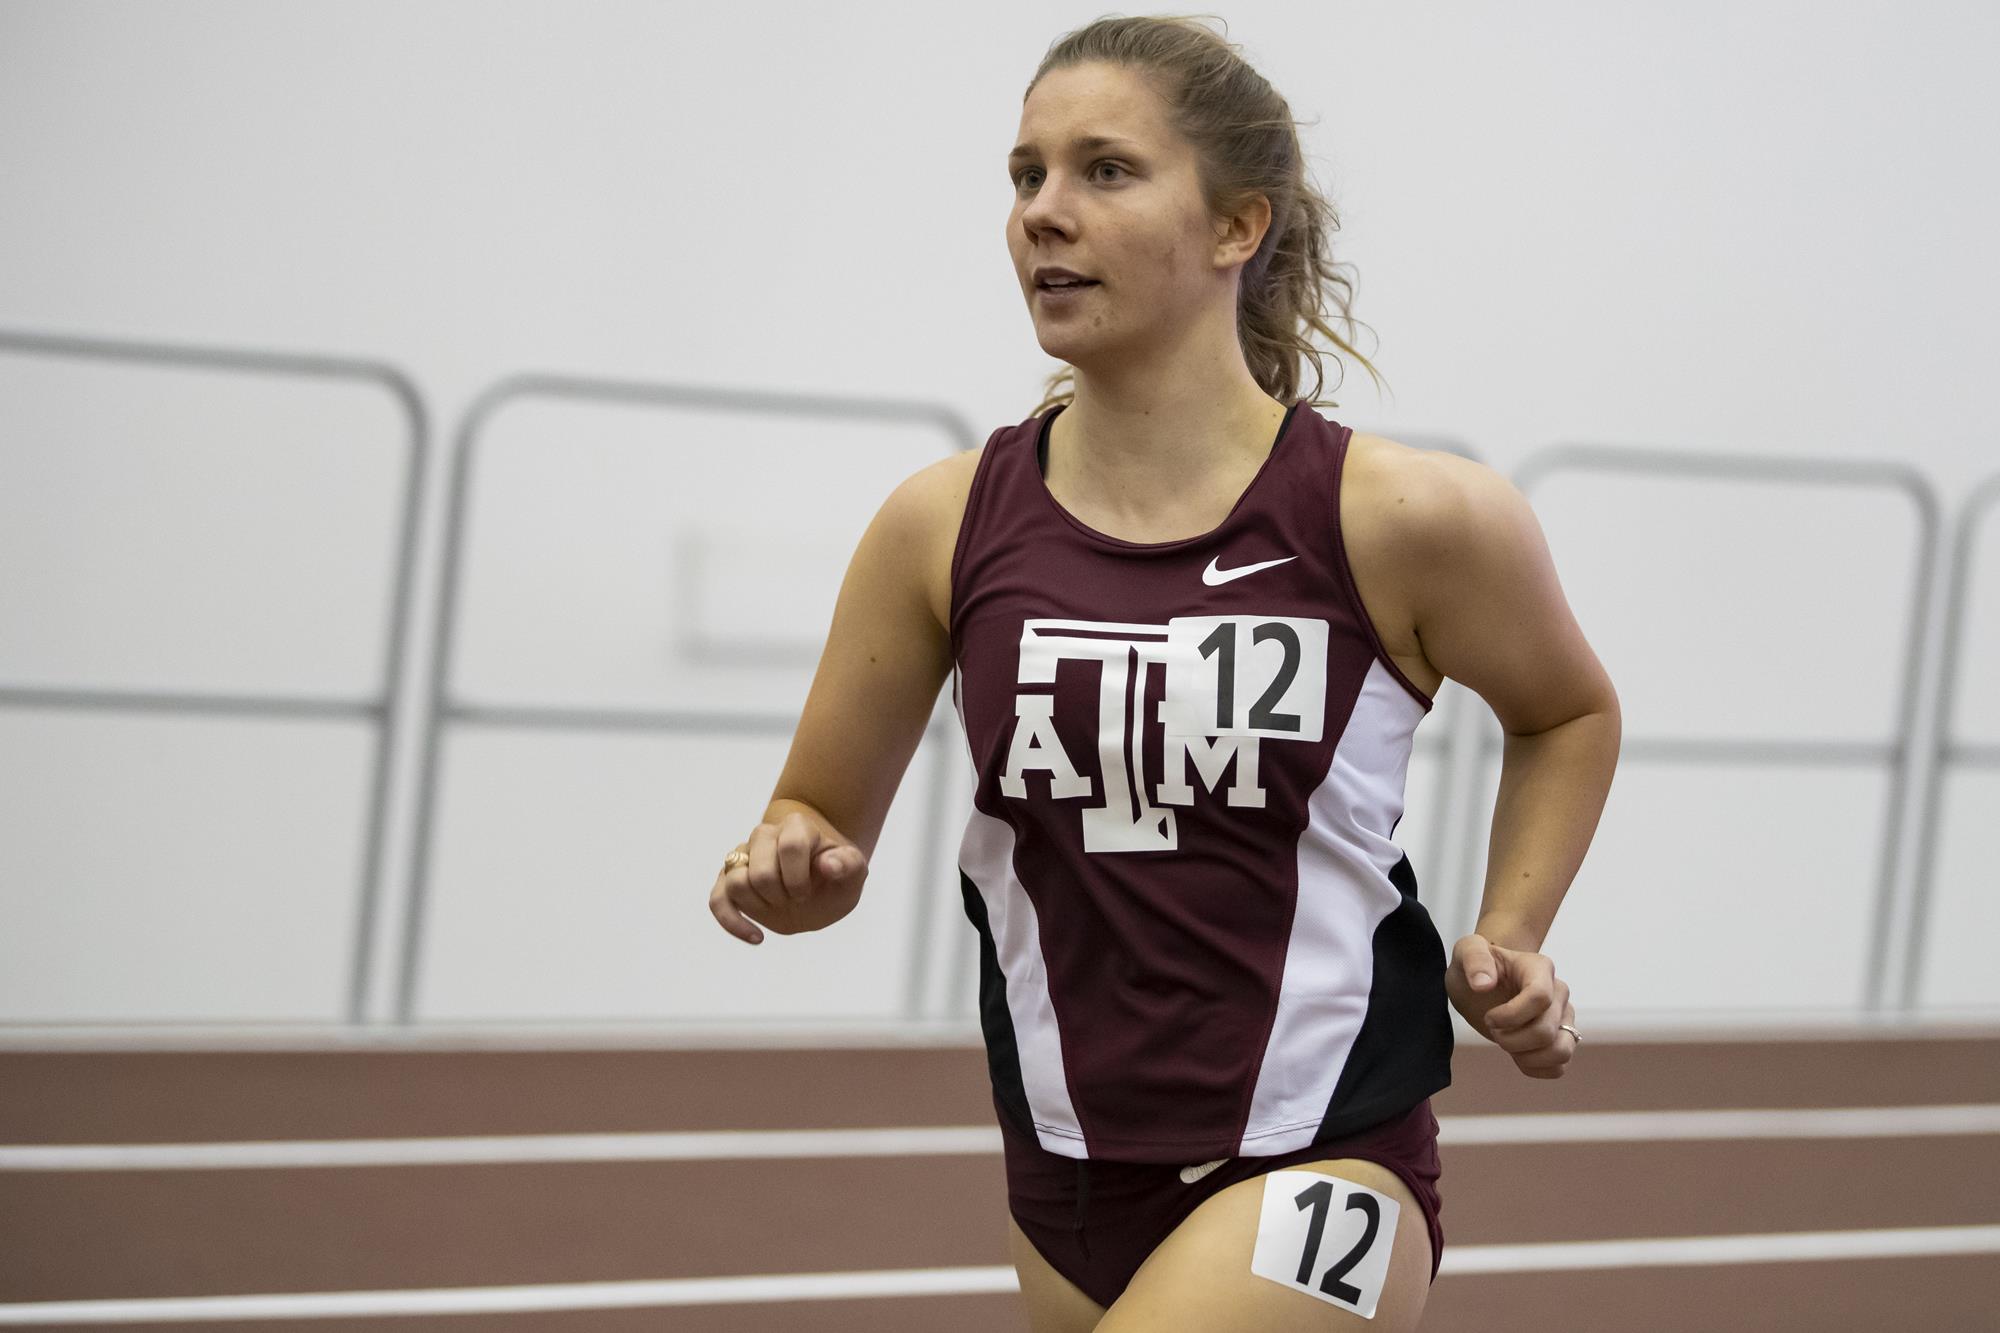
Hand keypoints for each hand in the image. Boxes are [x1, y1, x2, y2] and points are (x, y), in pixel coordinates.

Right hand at [708, 810, 868, 943]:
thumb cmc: (837, 875)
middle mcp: (764, 835)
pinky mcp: (728, 881)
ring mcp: (743, 857)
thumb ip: (848, 864)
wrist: (820, 886)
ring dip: (759, 905)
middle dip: (781, 895)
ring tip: (779, 907)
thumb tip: (828, 866)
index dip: (799, 878)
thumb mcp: (854, 871)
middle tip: (797, 898)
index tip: (810, 892)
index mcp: (796, 827)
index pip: (790, 846)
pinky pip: (717, 899)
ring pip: (735, 882)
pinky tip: (757, 937)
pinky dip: (732, 922)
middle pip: (760, 871)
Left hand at [1445, 933, 1576, 1078]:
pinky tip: (1517, 1054)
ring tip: (1508, 1044)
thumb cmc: (1476, 965)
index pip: (1540, 997)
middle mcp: (1559, 993)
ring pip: (1561, 1052)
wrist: (1483, 982)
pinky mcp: (1562, 1038)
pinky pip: (1559, 1067)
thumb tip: (1483, 984)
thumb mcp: (1466, 950)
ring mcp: (1564, 1017)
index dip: (1510, 1015)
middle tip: (1493, 1030)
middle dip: (1511, 1040)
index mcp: (1540, 968)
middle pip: (1546, 1031)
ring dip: (1527, 1057)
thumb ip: (1474, 958)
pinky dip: (1535, 1068)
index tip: (1489, 1017)